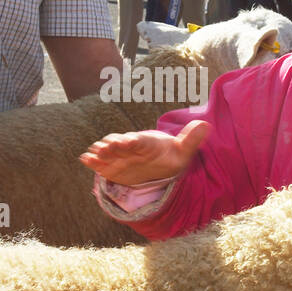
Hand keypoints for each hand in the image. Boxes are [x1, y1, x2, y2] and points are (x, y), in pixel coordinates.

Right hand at [80, 120, 210, 185]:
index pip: (140, 141)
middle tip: (108, 148)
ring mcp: (119, 156)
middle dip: (113, 145)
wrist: (158, 166)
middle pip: (120, 144)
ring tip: (94, 154)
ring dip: (101, 152)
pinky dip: (92, 160)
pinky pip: (100, 162)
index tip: (129, 141)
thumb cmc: (169, 157)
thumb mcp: (182, 152)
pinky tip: (85, 159)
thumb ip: (191, 139)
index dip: (134, 141)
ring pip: (107, 150)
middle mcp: (130, 147)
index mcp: (147, 143)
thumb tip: (206, 124)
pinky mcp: (110, 166)